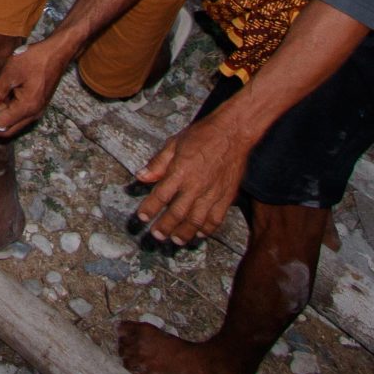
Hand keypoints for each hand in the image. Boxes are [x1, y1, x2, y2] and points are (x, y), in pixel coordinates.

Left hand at [0, 41, 67, 136]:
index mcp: (27, 107)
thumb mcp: (11, 72)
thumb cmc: (35, 59)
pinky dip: (3, 113)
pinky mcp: (35, 103)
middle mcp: (33, 113)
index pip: (1, 123)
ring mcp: (36, 109)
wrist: (57, 52)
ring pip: (12, 123)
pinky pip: (17, 115)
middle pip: (7, 129)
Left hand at [133, 116, 251, 244]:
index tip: (142, 217)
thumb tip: (141, 176)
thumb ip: (158, 163)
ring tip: (176, 241)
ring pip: (196, 221)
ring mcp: (212, 193)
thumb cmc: (202, 135)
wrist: (233, 133)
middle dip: (165, 227)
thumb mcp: (174, 143)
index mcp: (180, 171)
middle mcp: (195, 186)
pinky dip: (207, 229)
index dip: (150, 208)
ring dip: (185, 233)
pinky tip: (200, 234)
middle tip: (157, 236)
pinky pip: (216, 219)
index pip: (161, 195)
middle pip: (177, 213)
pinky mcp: (226, 196)